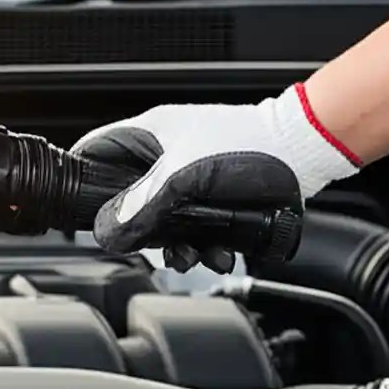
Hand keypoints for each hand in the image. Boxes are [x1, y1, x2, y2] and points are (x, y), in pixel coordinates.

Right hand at [71, 83, 360, 272]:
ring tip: (191, 255)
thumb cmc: (254, 147)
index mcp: (149, 133)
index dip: (83, 181)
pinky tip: (215, 253)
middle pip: (129, 196)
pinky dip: (202, 243)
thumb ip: (141, 208)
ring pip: (164, 216)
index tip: (81, 213)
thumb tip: (107, 233)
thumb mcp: (184, 180)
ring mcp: (191, 171)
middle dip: (141, 228)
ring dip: (175, 243)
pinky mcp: (216, 193)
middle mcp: (166, 151)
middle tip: (149, 245)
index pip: (95, 152)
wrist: (308, 153)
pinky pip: (194, 225)